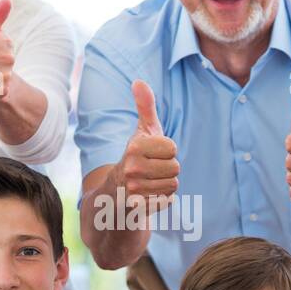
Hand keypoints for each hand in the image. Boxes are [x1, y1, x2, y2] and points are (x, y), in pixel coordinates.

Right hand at [112, 81, 178, 217]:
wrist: (115, 194)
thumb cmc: (136, 158)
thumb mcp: (141, 132)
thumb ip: (145, 106)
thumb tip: (139, 81)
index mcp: (134, 147)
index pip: (173, 148)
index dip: (167, 151)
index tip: (153, 154)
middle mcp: (131, 167)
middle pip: (175, 168)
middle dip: (168, 169)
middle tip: (152, 171)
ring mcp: (134, 189)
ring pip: (173, 186)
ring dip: (165, 185)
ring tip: (149, 182)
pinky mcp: (138, 208)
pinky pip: (168, 201)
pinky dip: (162, 199)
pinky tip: (148, 195)